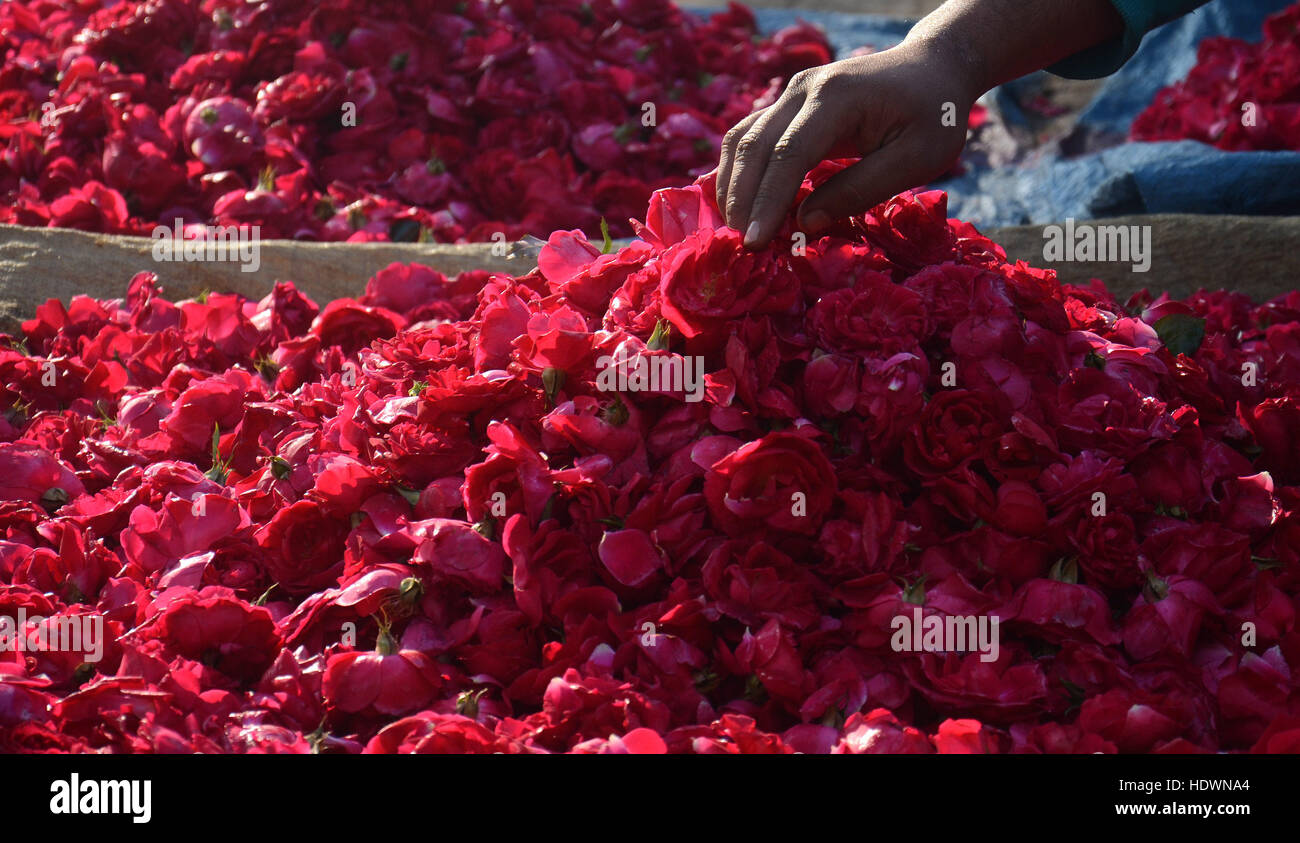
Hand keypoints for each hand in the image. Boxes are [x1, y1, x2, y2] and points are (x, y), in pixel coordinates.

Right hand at [716, 39, 979, 248]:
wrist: (933, 69)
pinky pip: (749, 138)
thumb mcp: (918, 158)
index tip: (755, 243)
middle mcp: (804, 89)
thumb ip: (862, 189)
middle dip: (741, 200)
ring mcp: (791, 94)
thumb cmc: (934, 116)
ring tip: (735, 231)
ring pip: (742, 140)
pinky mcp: (787, 106)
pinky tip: (737, 206)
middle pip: (754, 146)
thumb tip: (806, 222)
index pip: (788, 154)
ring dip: (732, 187)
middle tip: (739, 248)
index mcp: (837, 98)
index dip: (768, 202)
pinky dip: (738, 173)